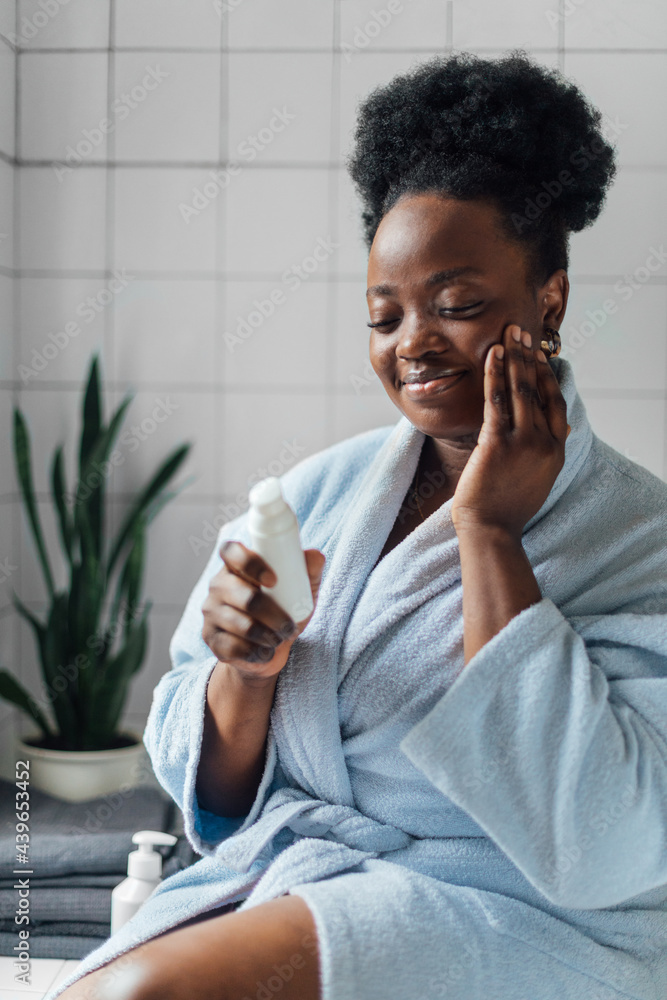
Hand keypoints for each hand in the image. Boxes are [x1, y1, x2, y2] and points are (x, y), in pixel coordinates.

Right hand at [202, 541, 325, 683]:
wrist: (268, 650)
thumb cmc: (284, 611)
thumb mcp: (300, 590)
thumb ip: (308, 571)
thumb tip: (316, 556)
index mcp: (237, 566)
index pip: (232, 552)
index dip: (251, 563)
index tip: (273, 580)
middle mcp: (218, 585)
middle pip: (245, 597)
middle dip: (273, 615)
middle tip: (289, 626)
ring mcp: (211, 612)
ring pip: (242, 626)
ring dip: (268, 636)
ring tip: (279, 639)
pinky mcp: (211, 638)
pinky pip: (234, 647)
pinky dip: (257, 652)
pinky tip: (265, 652)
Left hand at [451, 323, 570, 539]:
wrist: (490, 531)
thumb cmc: (506, 506)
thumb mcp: (538, 477)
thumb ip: (548, 449)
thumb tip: (563, 426)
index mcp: (555, 450)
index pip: (555, 403)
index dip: (547, 376)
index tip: (540, 355)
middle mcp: (543, 443)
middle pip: (538, 390)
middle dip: (529, 357)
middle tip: (522, 330)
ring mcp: (522, 443)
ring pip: (520, 391)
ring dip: (514, 357)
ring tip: (509, 332)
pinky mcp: (497, 445)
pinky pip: (496, 402)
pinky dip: (494, 375)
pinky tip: (492, 354)